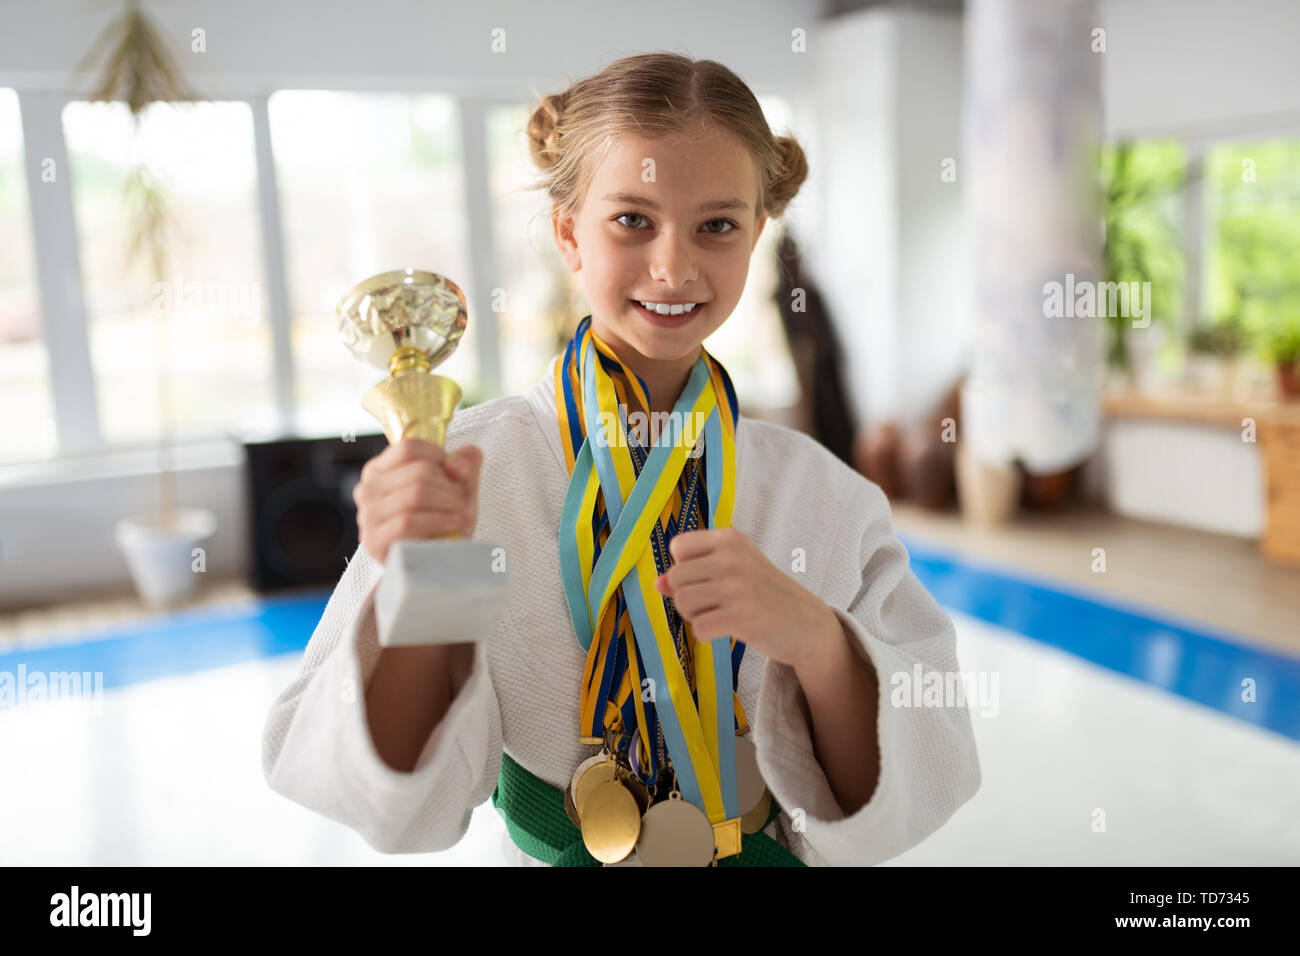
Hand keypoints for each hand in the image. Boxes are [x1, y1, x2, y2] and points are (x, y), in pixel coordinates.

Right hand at [354, 437, 482, 564]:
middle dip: (451, 486)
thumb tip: (459, 463)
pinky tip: (454, 524)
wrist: (433, 564)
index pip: (409, 447)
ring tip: (462, 514)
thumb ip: (464, 464)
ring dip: (449, 503)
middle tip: (464, 502)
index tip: (454, 475)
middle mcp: (367, 489)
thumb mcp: (457, 487)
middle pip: (419, 472)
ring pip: (416, 494)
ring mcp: (367, 515)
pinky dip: (438, 520)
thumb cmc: (441, 520)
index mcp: (380, 469)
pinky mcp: (374, 540)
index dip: (440, 456)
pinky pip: (408, 521)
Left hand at [653, 527, 840, 670]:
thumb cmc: (764, 594)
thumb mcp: (733, 572)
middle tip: (714, 604)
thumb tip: (658, 585)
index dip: (685, 568)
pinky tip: (727, 629)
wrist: (807, 623)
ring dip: (695, 615)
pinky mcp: (740, 617)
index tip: (708, 579)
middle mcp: (732, 558)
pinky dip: (707, 634)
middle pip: (676, 578)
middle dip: (687, 596)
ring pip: (682, 602)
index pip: (678, 547)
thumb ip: (695, 573)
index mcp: (730, 539)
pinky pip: (698, 628)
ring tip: (719, 615)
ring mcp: (737, 587)